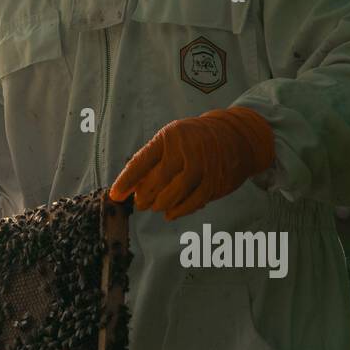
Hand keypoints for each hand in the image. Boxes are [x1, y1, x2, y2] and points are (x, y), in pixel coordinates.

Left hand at [108, 106, 274, 220]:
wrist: (235, 136)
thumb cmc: (194, 139)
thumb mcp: (173, 139)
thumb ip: (153, 160)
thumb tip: (130, 186)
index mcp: (169, 137)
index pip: (141, 161)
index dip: (126, 181)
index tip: (115, 195)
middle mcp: (185, 151)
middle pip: (157, 181)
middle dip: (144, 196)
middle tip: (139, 203)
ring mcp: (202, 167)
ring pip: (174, 193)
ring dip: (160, 204)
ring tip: (154, 206)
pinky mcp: (215, 182)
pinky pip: (192, 202)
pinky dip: (179, 210)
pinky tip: (170, 213)